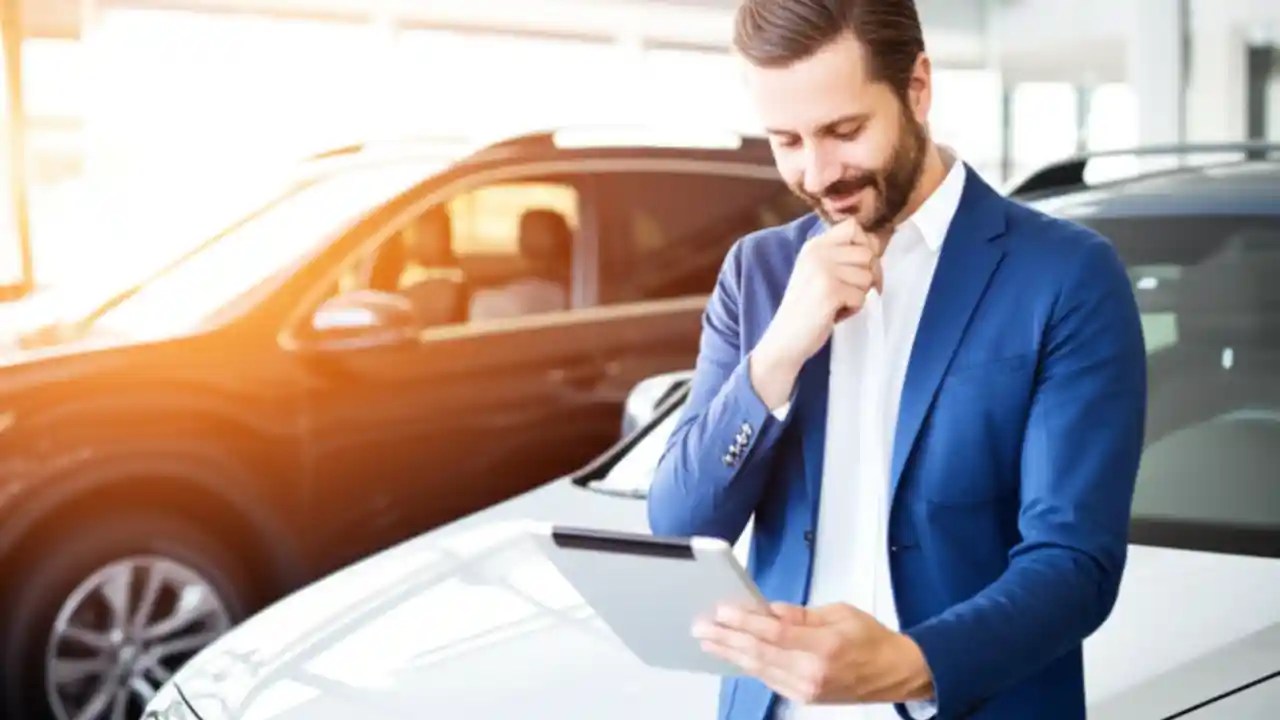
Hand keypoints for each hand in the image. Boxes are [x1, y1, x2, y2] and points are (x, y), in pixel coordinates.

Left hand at [692, 602, 932, 705]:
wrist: (895, 674)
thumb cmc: (871, 639)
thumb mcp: (840, 612)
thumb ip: (801, 614)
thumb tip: (768, 610)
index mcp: (825, 645)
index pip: (775, 633)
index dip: (745, 622)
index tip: (722, 611)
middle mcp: (812, 671)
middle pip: (760, 654)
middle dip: (727, 639)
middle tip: (701, 627)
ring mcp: (806, 689)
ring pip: (759, 669)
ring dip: (730, 654)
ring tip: (708, 640)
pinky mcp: (803, 697)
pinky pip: (769, 679)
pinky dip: (748, 666)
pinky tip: (732, 655)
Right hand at [750, 220, 883, 407]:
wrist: (785, 338)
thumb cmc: (808, 308)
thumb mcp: (820, 272)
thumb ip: (842, 255)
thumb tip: (877, 244)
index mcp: (815, 245)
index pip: (854, 227)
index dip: (864, 245)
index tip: (856, 267)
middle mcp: (818, 252)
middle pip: (868, 253)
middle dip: (866, 277)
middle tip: (848, 293)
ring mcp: (823, 270)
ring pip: (868, 276)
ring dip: (858, 295)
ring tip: (837, 304)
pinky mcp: (830, 291)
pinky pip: (862, 296)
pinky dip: (853, 310)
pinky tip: (834, 314)